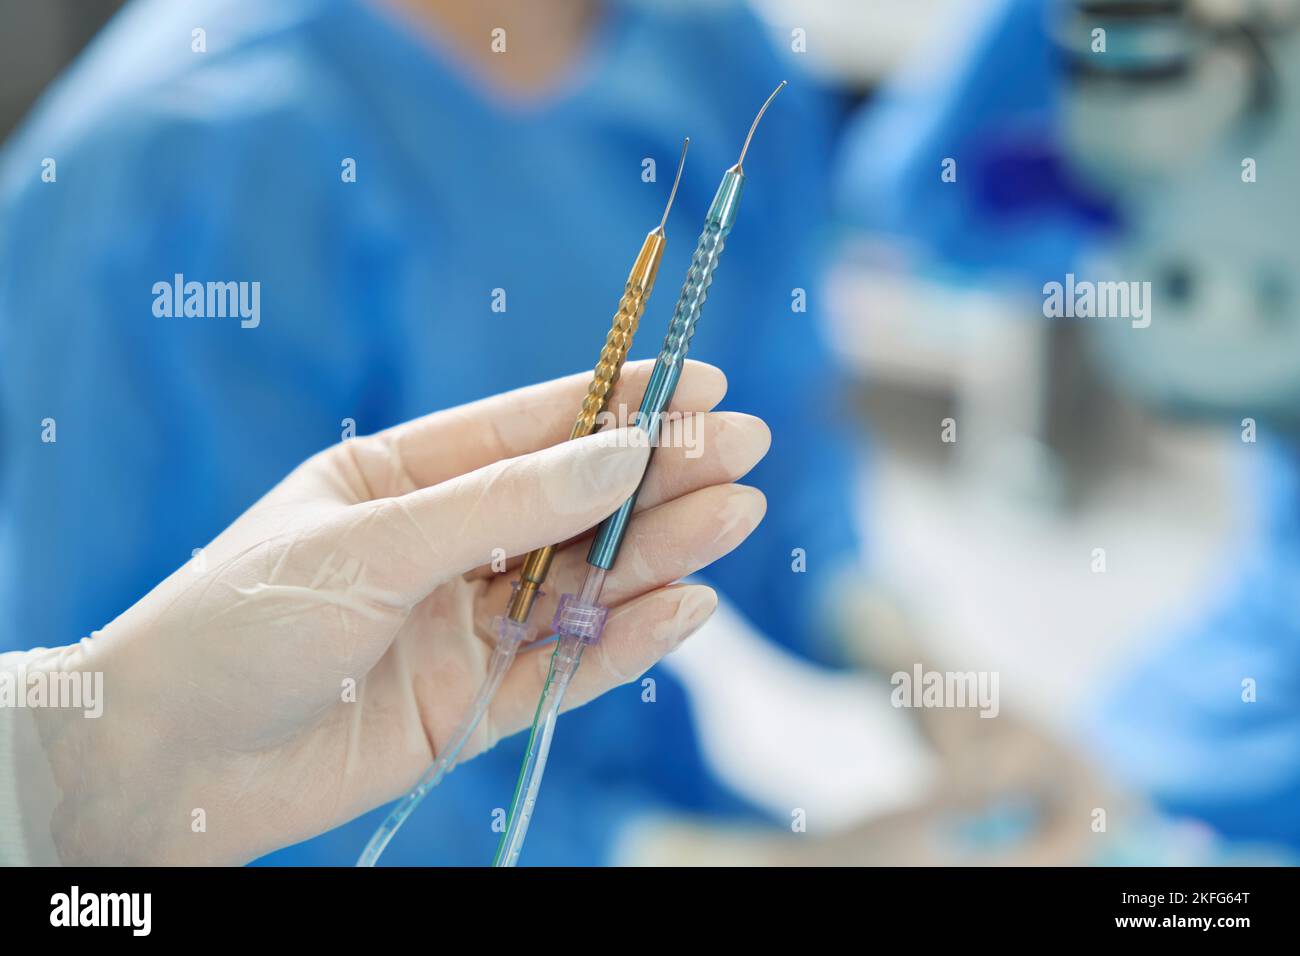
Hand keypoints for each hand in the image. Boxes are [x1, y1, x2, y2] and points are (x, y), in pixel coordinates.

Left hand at [32, 361, 768, 863]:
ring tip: (735, 515)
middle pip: (572, 504)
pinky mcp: (475, 706)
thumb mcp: (371, 544)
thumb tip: (620, 452)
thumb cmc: (239, 623)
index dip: (616, 403)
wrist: (165, 767)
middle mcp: (445, 548)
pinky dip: (628, 641)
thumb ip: (503, 503)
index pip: (529, 430)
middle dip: (656, 475)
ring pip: (582, 584)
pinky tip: (687, 605)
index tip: (699, 381)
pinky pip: (567, 669)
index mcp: (404, 481)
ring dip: (659, 551)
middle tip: (743, 448)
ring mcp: (463, 627)